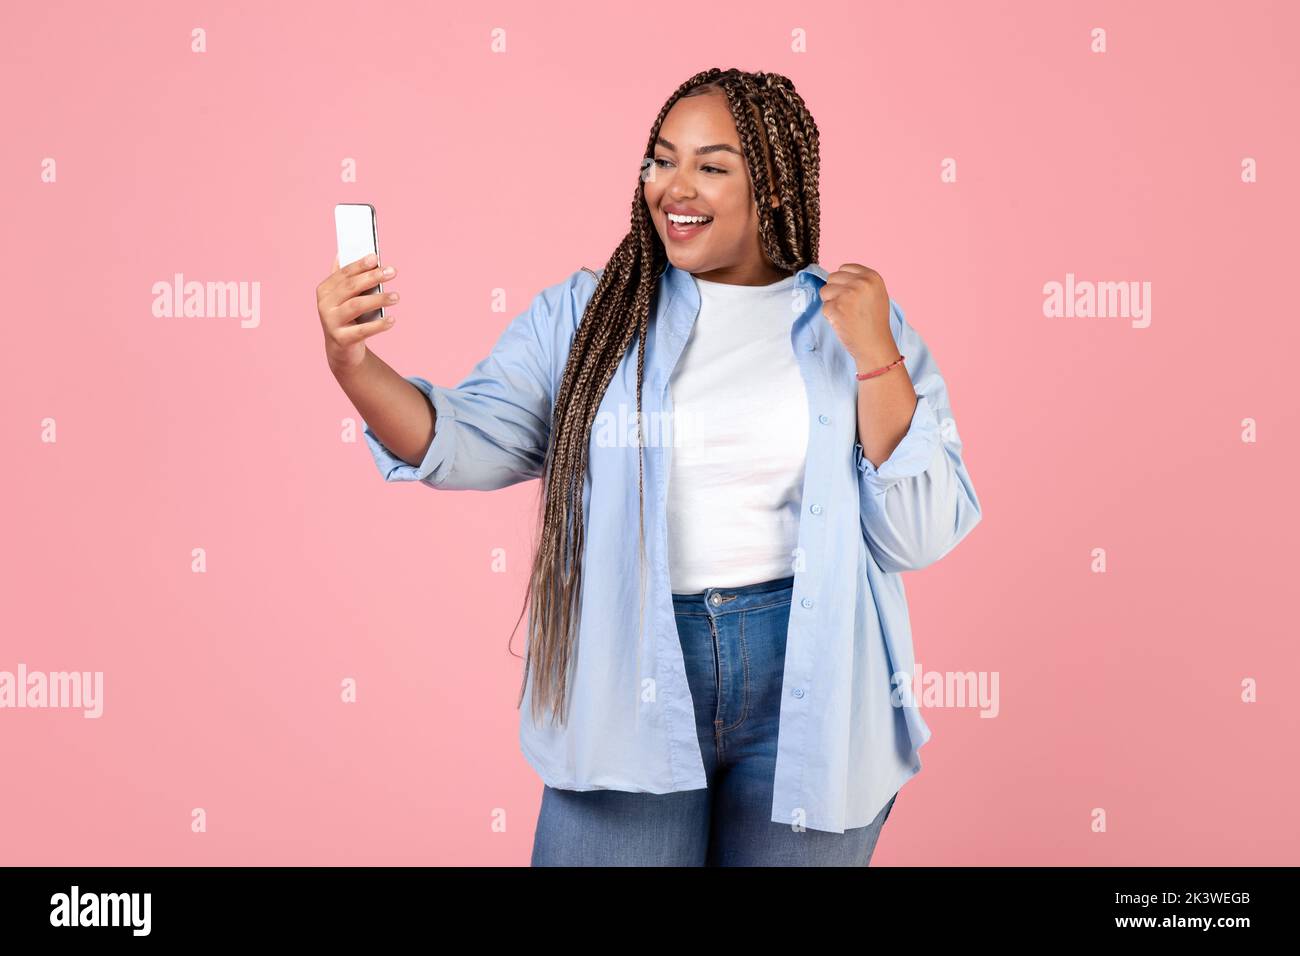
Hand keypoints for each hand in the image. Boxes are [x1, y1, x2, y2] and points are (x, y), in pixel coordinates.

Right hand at [316, 253, 399, 372]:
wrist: (341, 349)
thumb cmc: (347, 317)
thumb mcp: (344, 297)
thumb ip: (345, 278)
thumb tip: (343, 252)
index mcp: (325, 290)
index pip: (343, 273)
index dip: (360, 265)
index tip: (376, 258)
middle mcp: (324, 305)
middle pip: (350, 287)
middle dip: (372, 277)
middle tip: (392, 272)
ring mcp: (331, 322)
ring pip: (356, 306)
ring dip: (378, 299)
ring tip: (396, 297)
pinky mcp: (341, 339)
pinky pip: (362, 330)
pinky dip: (378, 325)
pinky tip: (392, 320)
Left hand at [817, 263, 896, 367]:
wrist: (875, 344)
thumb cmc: (875, 321)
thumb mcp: (876, 293)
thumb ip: (860, 281)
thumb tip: (836, 276)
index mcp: (872, 276)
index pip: (844, 267)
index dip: (843, 281)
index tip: (849, 294)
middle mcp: (860, 283)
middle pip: (832, 277)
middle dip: (835, 291)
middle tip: (846, 306)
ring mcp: (848, 295)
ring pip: (825, 291)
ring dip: (831, 303)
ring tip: (845, 314)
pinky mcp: (836, 308)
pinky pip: (824, 307)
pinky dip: (830, 316)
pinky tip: (843, 322)